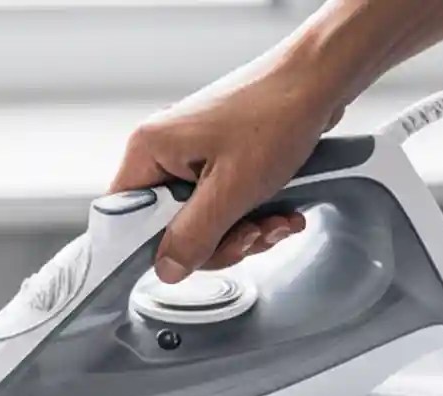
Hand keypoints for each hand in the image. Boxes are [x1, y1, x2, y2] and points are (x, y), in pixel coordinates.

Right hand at [109, 63, 343, 283]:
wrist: (320, 79)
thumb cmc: (275, 116)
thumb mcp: (230, 190)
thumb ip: (193, 236)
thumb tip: (165, 270)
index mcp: (149, 151)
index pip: (123, 216)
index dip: (152, 246)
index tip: (190, 258)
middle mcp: (164, 152)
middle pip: (168, 226)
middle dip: (218, 242)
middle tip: (252, 236)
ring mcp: (192, 156)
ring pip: (202, 221)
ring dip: (243, 232)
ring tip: (277, 223)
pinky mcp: (219, 160)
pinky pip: (223, 205)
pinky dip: (252, 216)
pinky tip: (281, 214)